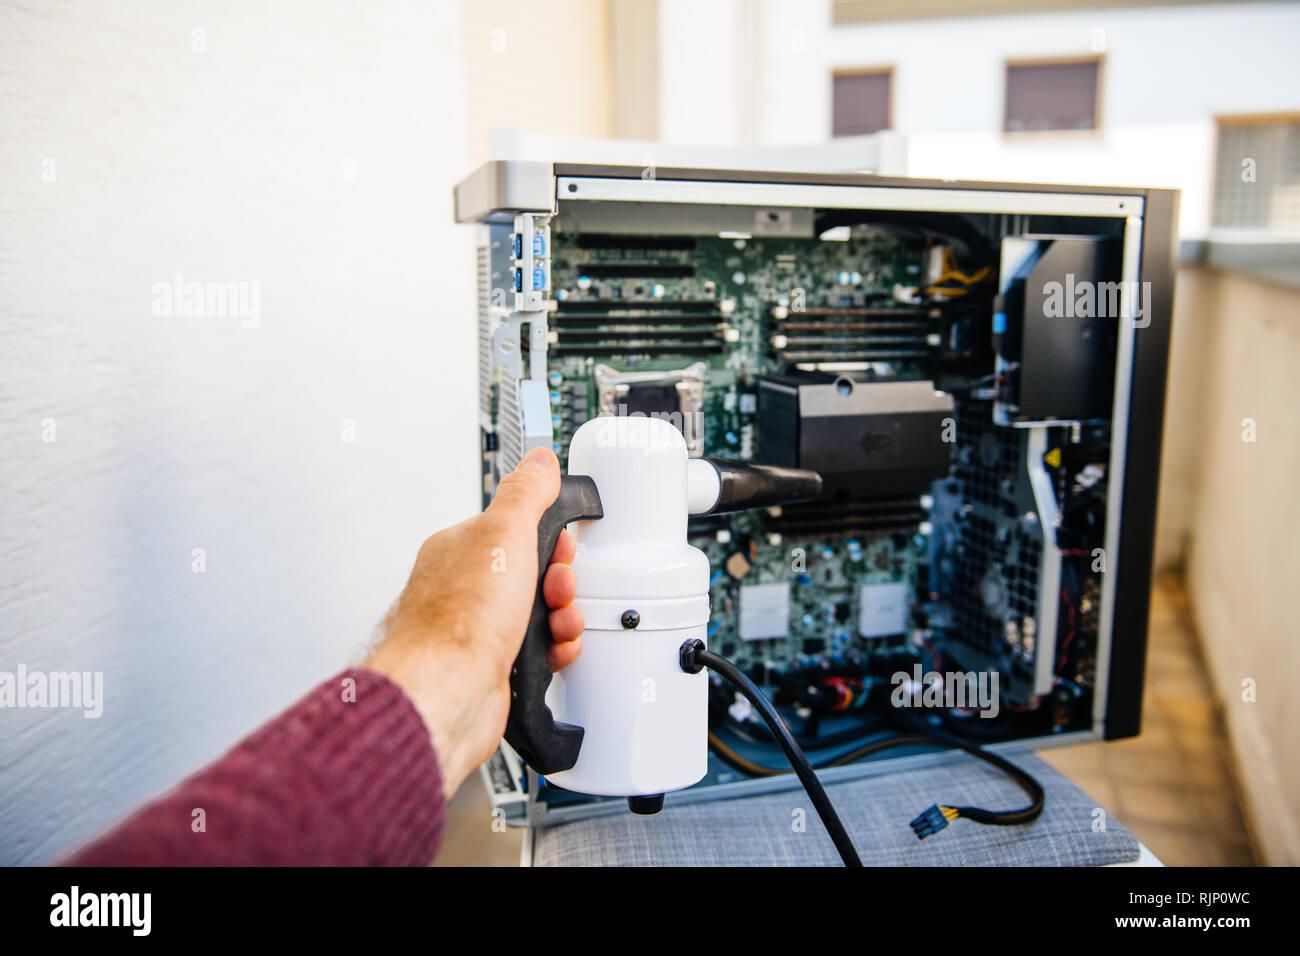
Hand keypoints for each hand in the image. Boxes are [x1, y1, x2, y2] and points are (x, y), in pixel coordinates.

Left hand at [364, 446, 582, 795]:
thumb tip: (539, 460)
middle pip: (532, 571)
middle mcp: (463, 588)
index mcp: (460, 549)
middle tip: (554, 588)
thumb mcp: (504, 533)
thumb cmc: (459, 620)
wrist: (448, 693)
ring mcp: (477, 628)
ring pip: (538, 612)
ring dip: (561, 616)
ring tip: (556, 623)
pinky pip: (537, 649)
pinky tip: (551, 650)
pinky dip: (553, 649)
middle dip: (557, 581)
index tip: (560, 545)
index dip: (547, 537)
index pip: (514, 528)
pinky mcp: (493, 665)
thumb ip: (525, 493)